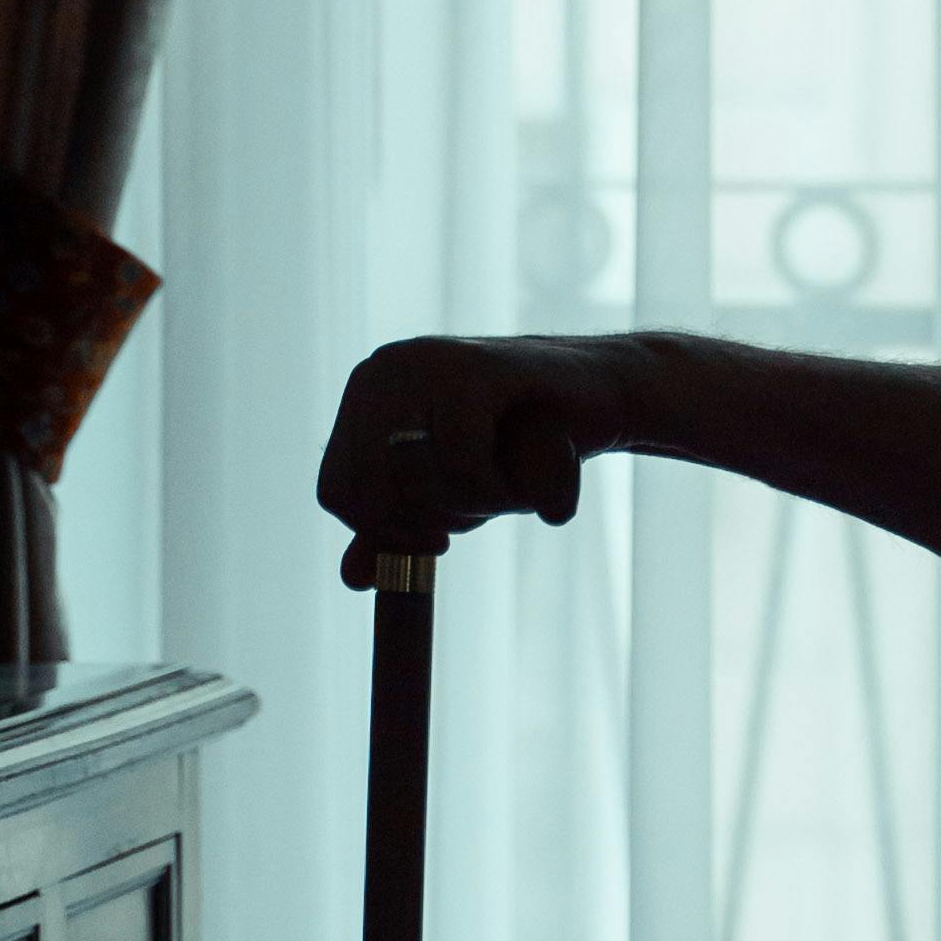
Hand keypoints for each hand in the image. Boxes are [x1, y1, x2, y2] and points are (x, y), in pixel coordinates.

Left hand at [317, 337, 587, 569]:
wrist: (605, 398)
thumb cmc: (523, 442)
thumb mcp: (451, 493)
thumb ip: (400, 527)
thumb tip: (352, 578)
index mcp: (366, 394)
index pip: (336, 491)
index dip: (386, 532)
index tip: (438, 538)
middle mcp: (383, 369)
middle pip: (372, 493)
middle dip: (433, 521)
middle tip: (483, 506)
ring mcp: (424, 363)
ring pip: (414, 480)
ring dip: (472, 506)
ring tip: (510, 484)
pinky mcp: (471, 368)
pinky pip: (461, 460)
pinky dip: (496, 488)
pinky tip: (528, 474)